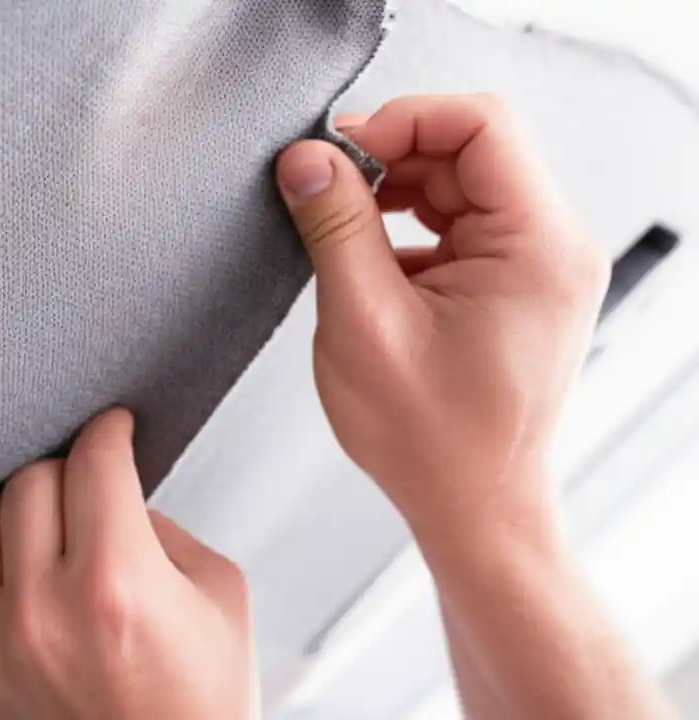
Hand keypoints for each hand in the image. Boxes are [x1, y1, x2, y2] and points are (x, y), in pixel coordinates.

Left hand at [0, 408, 256, 718]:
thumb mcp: (218, 595)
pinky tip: (10, 564)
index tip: (113, 427)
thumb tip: (111, 489)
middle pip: (31, 480)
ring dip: (11, 507)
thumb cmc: (202, 697)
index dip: (108, 430)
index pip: (92, 462)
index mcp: (117, 582)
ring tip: (43, 520)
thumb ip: (161, 527)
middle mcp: (45, 608)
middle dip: (68, 470)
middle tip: (90, 485)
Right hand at [275, 94, 609, 540]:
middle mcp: (552, 246)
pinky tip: (367, 262)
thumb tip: (306, 159)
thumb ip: (335, 227)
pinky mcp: (512, 284)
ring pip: (459, 183)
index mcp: (538, 246)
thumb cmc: (431, 441)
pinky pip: (458, 222)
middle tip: (324, 186)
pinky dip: (406, 227)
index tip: (339, 151)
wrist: (472, 509)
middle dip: (390, 157)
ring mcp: (535, 265)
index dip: (402, 121)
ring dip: (394, 193)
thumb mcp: (364, 323)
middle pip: (469, 150)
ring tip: (340, 228)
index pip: (481, 125)